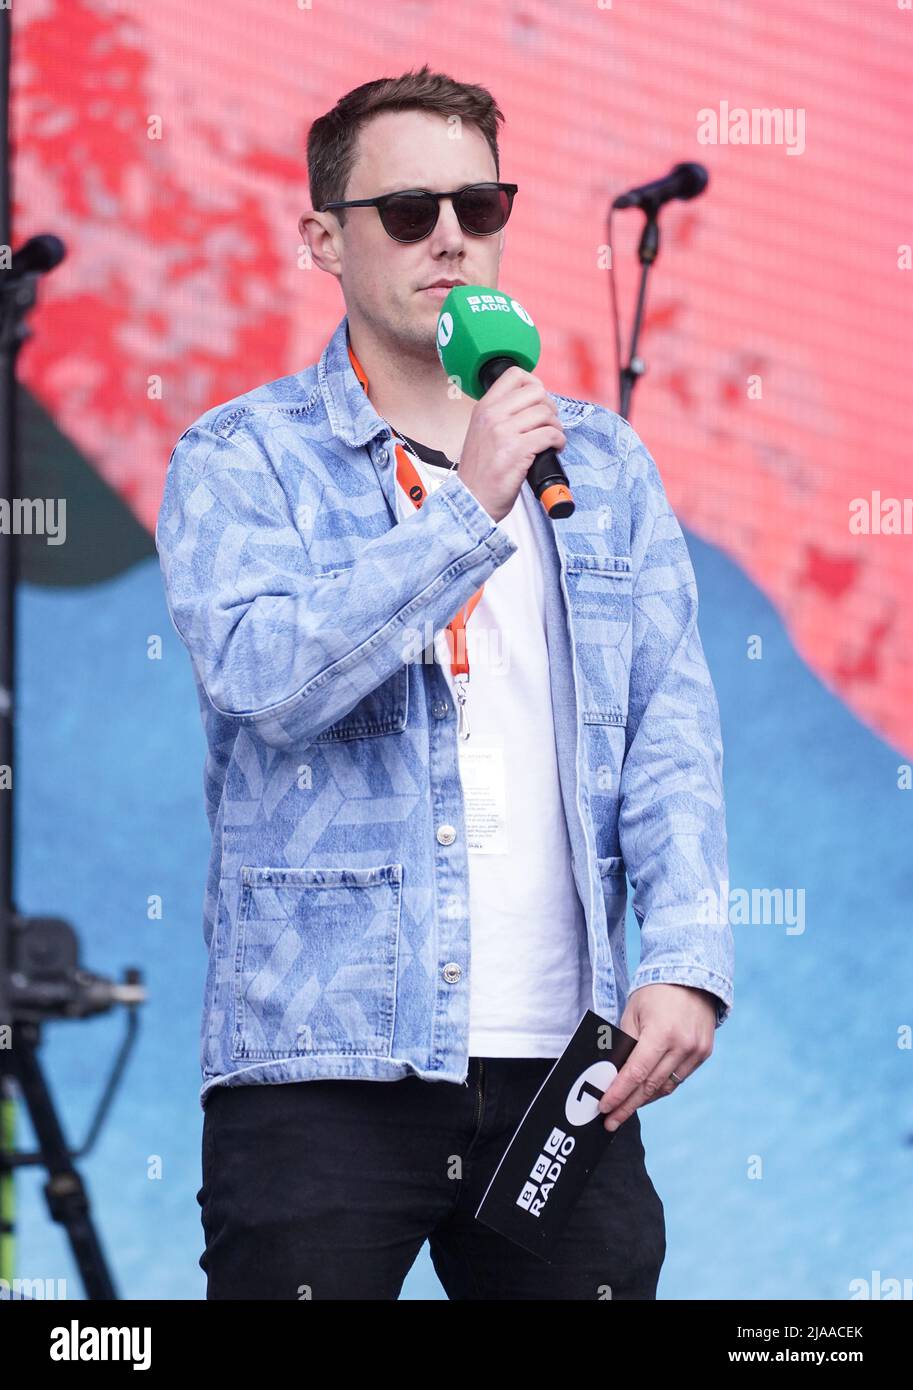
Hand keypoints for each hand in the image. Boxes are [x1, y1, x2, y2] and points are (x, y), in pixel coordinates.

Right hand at [456, 366, 565, 522]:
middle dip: (549, 408)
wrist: (471, 500)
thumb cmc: (479, 473)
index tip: (539, 401)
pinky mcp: (517, 450)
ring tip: (551, 439)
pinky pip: (550, 434)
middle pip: (536, 392)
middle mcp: (492, 415)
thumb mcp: (481, 433)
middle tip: (548, 424)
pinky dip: (559, 441)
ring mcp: (504, 432)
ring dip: (556, 426)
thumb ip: (499, 416)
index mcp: (483, 408)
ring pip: (546, 413)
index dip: (534, 384)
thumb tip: (531, 405)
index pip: (514, 375)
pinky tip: (554, 449)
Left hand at [598, 984, 717, 1131]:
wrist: (693, 977)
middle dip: (628, 1106)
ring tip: (625, 1109)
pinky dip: (661, 1087)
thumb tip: (612, 1074)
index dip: (618, 1094)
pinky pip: (679, 1078)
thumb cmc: (656, 992)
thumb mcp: (632, 1012)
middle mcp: (682, 1045)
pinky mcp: (703, 1053)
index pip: (635, 1073)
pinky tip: (646, 1092)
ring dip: (644, 1100)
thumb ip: (624, 1043)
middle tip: (611, 1121)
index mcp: (661, 1033)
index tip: (604, 1108)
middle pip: (649, 1086)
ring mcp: (696, 1051)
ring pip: (665, 1086)